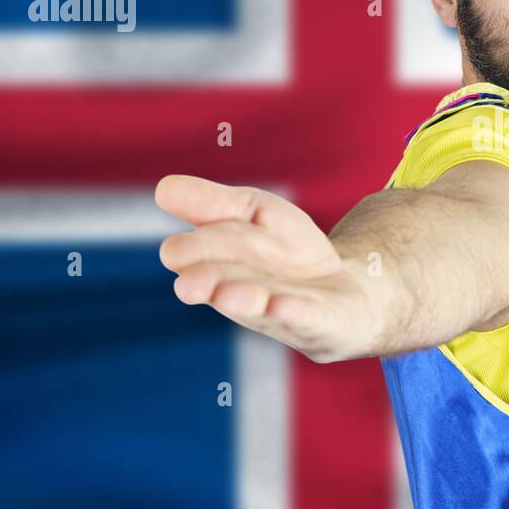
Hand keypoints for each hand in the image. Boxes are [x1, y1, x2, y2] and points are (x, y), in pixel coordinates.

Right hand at [155, 174, 379, 362]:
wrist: (346, 288)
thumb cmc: (288, 250)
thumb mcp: (255, 213)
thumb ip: (213, 203)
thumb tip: (163, 187)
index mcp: (217, 263)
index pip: (192, 253)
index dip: (191, 247)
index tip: (177, 250)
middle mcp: (241, 291)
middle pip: (216, 284)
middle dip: (206, 281)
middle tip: (188, 286)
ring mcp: (278, 309)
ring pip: (255, 306)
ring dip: (244, 300)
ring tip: (236, 295)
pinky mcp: (316, 321)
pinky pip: (302, 318)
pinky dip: (292, 311)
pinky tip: (285, 304)